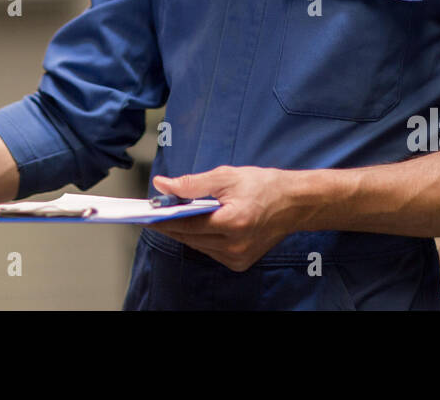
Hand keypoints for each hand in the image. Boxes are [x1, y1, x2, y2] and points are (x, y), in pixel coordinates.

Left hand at [148, 166, 303, 271]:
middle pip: (189, 237)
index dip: (163, 219)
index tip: (145, 213)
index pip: (186, 224)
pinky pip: (210, 251)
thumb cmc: (263, 185)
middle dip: (170, 224)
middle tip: (154, 212)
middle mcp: (235, 245)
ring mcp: (238, 257)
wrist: (294, 203)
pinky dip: (200, 239)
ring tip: (171, 216)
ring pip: (198, 246)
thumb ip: (191, 183)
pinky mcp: (240, 263)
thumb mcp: (226, 176)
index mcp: (232, 222)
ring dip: (184, 232)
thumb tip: (162, 185)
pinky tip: (196, 225)